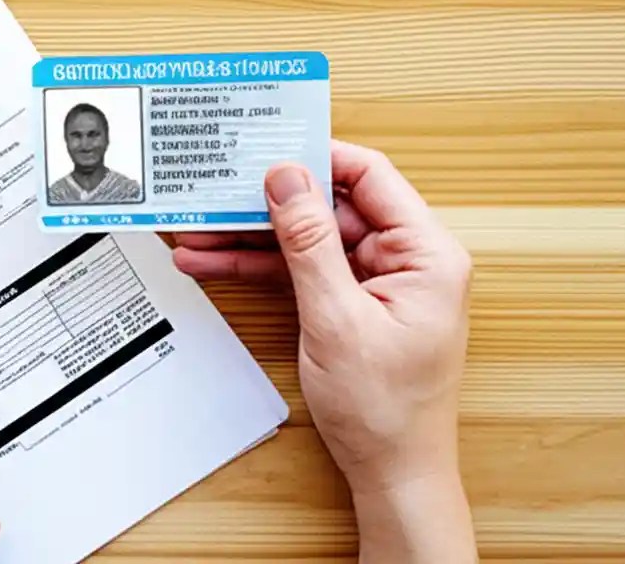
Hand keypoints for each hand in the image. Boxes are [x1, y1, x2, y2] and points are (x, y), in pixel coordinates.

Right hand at [173, 140, 475, 561]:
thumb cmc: (386, 411)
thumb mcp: (337, 319)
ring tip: (198, 234)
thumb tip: (287, 178)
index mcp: (426, 253)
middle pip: (330, 206)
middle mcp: (408, 259)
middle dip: (268, 203)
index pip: (369, 176)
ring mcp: (379, 281)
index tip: (266, 150)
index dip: (316, 158)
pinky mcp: (354, 302)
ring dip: (253, 238)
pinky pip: (304, 270)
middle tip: (216, 192)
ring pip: (308, 239)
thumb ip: (309, 243)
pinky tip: (216, 262)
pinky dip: (262, 267)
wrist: (393, 474)